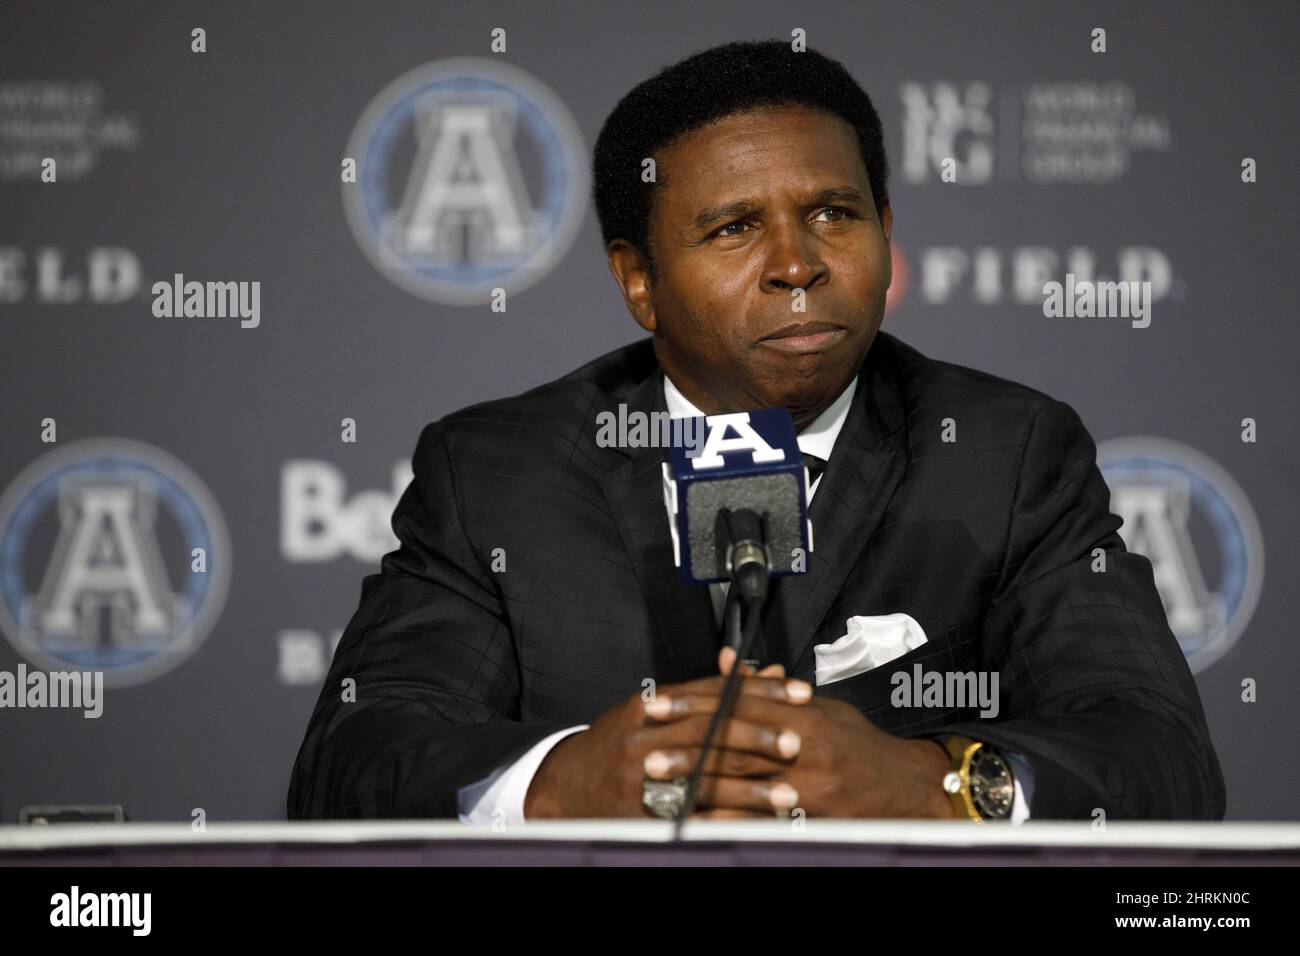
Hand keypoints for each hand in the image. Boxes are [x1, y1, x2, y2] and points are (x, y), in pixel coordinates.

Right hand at [523, 653, 810, 817]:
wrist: (566, 782)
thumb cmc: (620, 742)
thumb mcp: (656, 709)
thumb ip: (706, 693)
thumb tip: (759, 673)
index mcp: (652, 703)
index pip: (713, 691)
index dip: (758, 692)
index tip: (797, 694)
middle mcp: (644, 734)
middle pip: (708, 731)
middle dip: (756, 737)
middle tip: (797, 742)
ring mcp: (640, 773)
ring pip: (702, 776)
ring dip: (749, 787)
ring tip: (788, 793)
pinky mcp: (640, 810)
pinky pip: (688, 814)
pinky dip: (723, 819)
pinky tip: (752, 823)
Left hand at [645, 648, 957, 818]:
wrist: (907, 786)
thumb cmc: (859, 744)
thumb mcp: (819, 706)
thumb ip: (769, 687)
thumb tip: (728, 661)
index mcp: (800, 713)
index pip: (737, 701)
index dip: (694, 701)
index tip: (659, 702)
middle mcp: (801, 745)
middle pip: (733, 741)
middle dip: (685, 744)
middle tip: (647, 748)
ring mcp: (806, 783)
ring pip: (742, 780)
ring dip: (696, 781)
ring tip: (661, 783)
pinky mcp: (810, 815)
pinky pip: (761, 819)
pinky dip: (727, 818)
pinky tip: (698, 818)